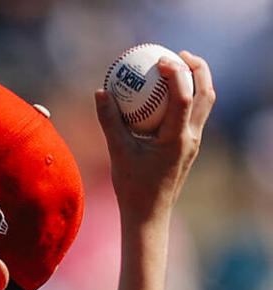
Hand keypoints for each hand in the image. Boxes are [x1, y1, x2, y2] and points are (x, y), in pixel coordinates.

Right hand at [95, 50, 215, 221]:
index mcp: (177, 139)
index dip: (176, 72)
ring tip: (178, 70)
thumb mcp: (117, 154)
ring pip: (205, 104)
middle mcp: (191, 139)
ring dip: (197, 83)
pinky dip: (185, 100)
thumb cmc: (132, 189)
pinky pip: (192, 116)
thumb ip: (109, 122)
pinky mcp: (188, 149)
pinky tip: (166, 97)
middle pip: (206, 94)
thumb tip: (100, 92)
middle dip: (198, 69)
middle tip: (180, 55)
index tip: (161, 59)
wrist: (148, 217)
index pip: (184, 96)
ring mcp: (193, 144)